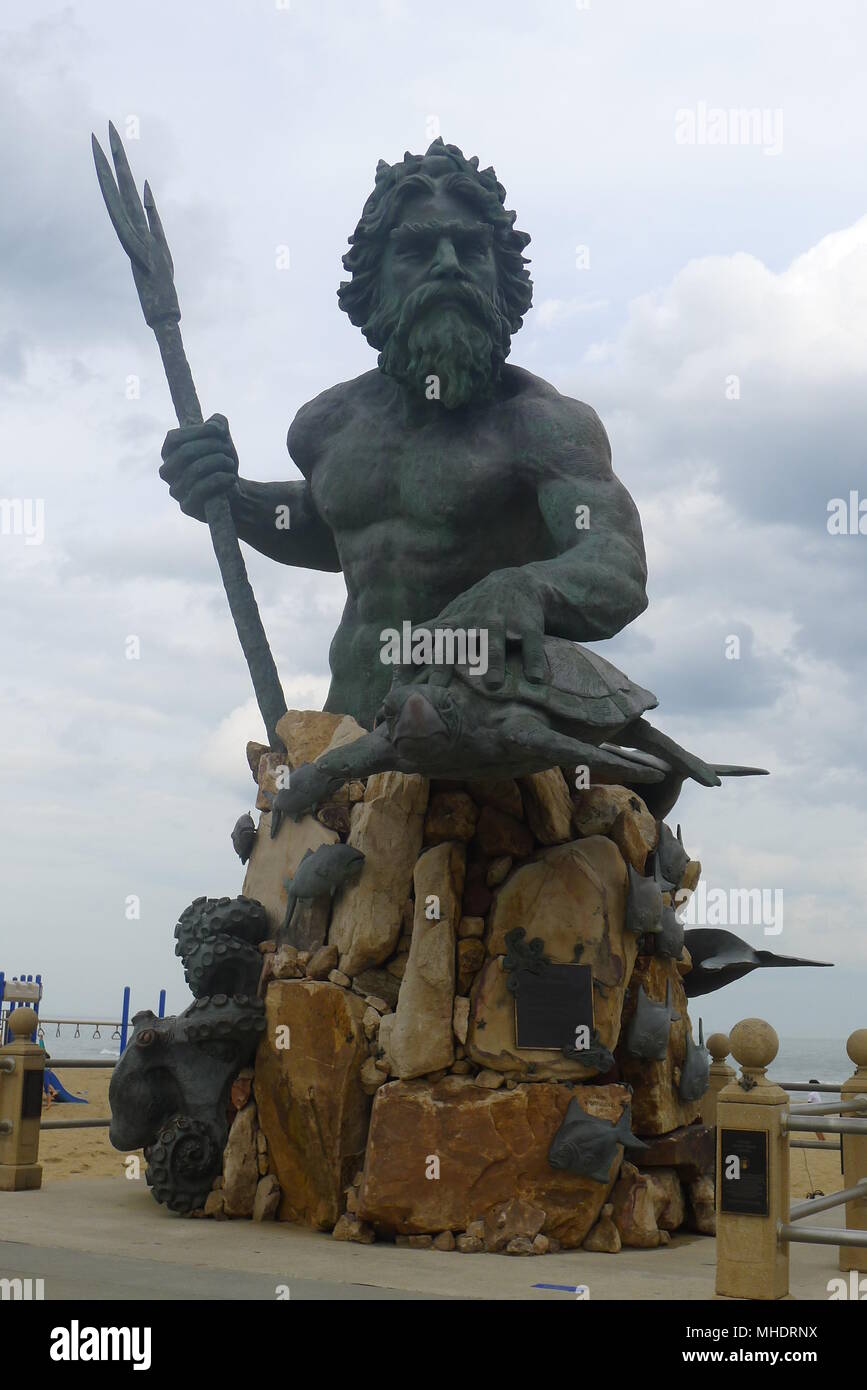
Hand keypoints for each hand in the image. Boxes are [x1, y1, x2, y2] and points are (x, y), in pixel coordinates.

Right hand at [159, 413, 239, 520]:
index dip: (197, 432)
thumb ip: (218, 424)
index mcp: (169, 453)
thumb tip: (215, 426)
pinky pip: (201, 489)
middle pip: (186, 452)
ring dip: (219, 462)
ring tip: (230, 464)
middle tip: (228, 449)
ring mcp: (175, 491)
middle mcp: (167, 472)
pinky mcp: (187, 507)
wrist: (233, 492)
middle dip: (213, 447)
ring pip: (195, 469)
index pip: (174, 438)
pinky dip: (220, 479)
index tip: (219, 431)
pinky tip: (231, 478)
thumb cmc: (221, 462)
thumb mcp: (222, 438)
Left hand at [399, 569, 545, 690]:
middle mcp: (473, 623)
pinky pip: (531, 644)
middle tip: (438, 688)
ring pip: (494, 643)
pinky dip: (535, 660)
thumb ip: (424, 636)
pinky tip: (537, 679)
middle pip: (456, 643)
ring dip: (493, 662)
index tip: (408, 683)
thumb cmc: (475, 609)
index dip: (416, 660)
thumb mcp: (449, 618)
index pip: (430, 644)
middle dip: (447, 662)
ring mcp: (501, 622)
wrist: (515, 582)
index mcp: (452, 625)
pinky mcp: (527, 625)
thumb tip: (390, 653)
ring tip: (494, 685)